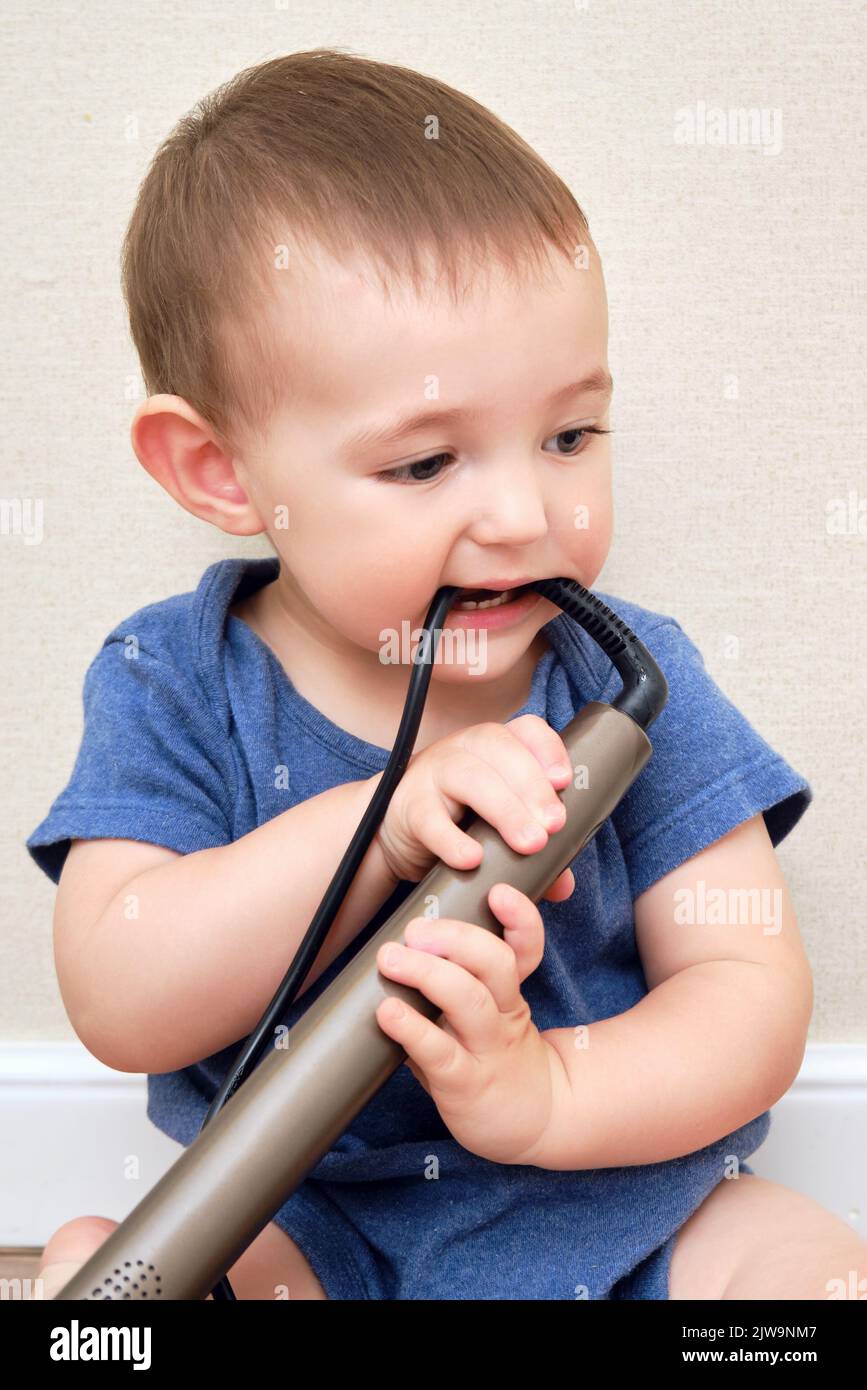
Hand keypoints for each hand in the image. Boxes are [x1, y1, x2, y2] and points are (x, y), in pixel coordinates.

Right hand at [374, 714, 575, 900]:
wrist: (394, 830)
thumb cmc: (457, 820)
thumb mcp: (497, 827)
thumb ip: (533, 848)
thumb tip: (563, 885)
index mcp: (493, 747)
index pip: (524, 730)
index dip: (547, 749)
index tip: (564, 782)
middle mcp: (463, 749)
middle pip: (499, 749)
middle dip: (533, 787)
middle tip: (554, 826)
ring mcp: (432, 773)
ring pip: (468, 776)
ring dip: (505, 810)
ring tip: (530, 844)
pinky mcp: (408, 807)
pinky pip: (429, 818)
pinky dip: (452, 839)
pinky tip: (473, 859)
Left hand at [374, 875, 568, 1165]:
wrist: (533, 1122)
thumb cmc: (495, 1055)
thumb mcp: (489, 1013)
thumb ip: (459, 978)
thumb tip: (405, 936)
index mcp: (509, 993)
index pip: (525, 948)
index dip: (520, 919)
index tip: (499, 891)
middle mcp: (503, 1016)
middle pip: (496, 965)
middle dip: (456, 938)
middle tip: (416, 927)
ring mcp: (486, 1049)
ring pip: (470, 1002)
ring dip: (429, 974)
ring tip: (391, 958)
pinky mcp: (464, 1083)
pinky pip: (440, 1053)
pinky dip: (412, 1029)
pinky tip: (387, 1012)